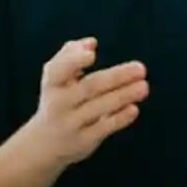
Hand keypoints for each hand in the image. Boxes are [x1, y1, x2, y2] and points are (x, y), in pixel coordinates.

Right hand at [24, 38, 147, 166]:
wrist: (43, 144)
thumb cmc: (57, 100)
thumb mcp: (55, 77)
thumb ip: (70, 55)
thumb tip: (91, 43)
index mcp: (52, 84)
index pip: (58, 70)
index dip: (74, 61)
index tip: (92, 54)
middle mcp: (59, 103)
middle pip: (90, 87)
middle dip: (117, 77)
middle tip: (140, 68)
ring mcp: (71, 124)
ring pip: (100, 107)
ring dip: (124, 95)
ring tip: (143, 87)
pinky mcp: (83, 141)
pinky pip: (104, 127)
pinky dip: (120, 118)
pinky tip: (134, 108)